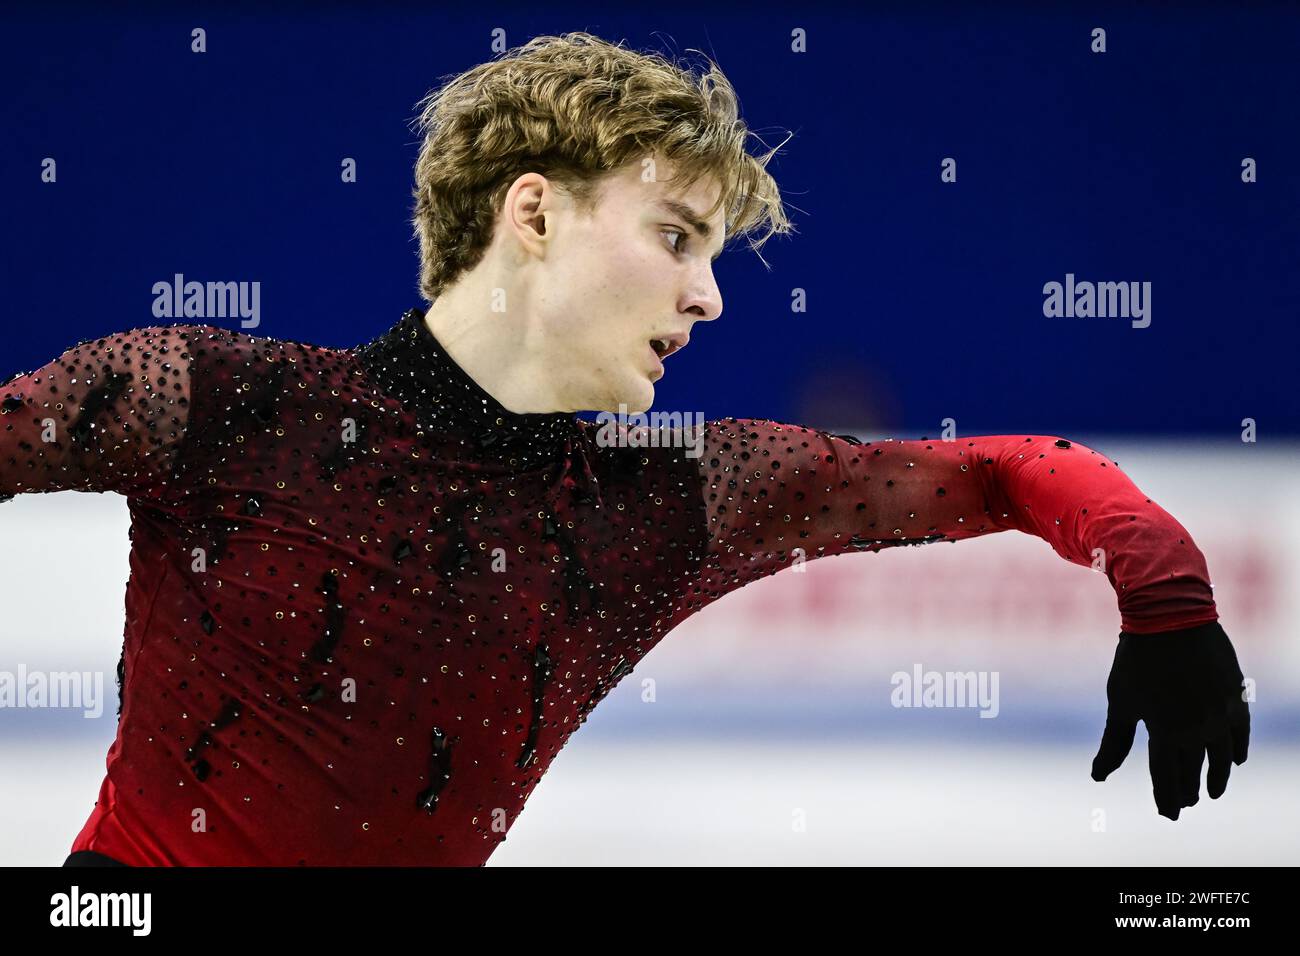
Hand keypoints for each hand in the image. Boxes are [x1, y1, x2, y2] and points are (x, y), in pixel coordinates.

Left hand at [1091, 620, 1249, 819]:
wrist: (1171, 617)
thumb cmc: (1137, 659)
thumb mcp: (1120, 702)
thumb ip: (1113, 743)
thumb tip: (1098, 777)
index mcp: (1164, 733)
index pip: (1166, 779)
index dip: (1166, 799)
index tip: (1168, 814)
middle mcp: (1196, 730)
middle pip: (1193, 772)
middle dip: (1188, 790)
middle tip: (1185, 803)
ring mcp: (1220, 716)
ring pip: (1219, 759)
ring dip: (1215, 778)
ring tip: (1211, 791)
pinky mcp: (1235, 699)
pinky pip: (1240, 735)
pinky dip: (1236, 751)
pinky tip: (1233, 760)